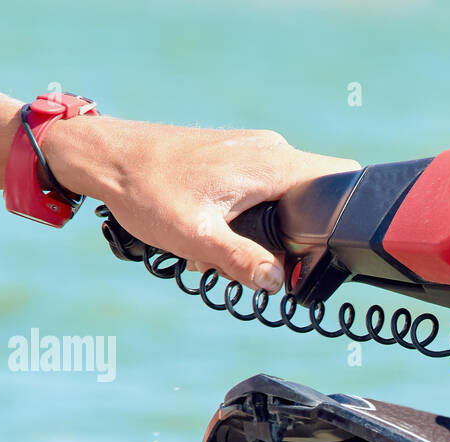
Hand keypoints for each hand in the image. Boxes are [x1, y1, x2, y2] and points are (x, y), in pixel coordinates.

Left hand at [44, 117, 358, 290]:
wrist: (105, 157)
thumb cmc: (146, 191)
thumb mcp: (195, 237)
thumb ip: (241, 261)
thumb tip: (279, 282)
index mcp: (271, 165)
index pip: (341, 181)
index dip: (344, 221)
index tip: (321, 256)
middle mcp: (271, 151)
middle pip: (315, 200)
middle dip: (298, 240)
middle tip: (264, 266)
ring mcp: (255, 152)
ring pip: (287, 200)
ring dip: (267, 235)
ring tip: (224, 252)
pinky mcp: (238, 158)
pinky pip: (264, 193)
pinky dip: (249, 222)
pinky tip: (214, 237)